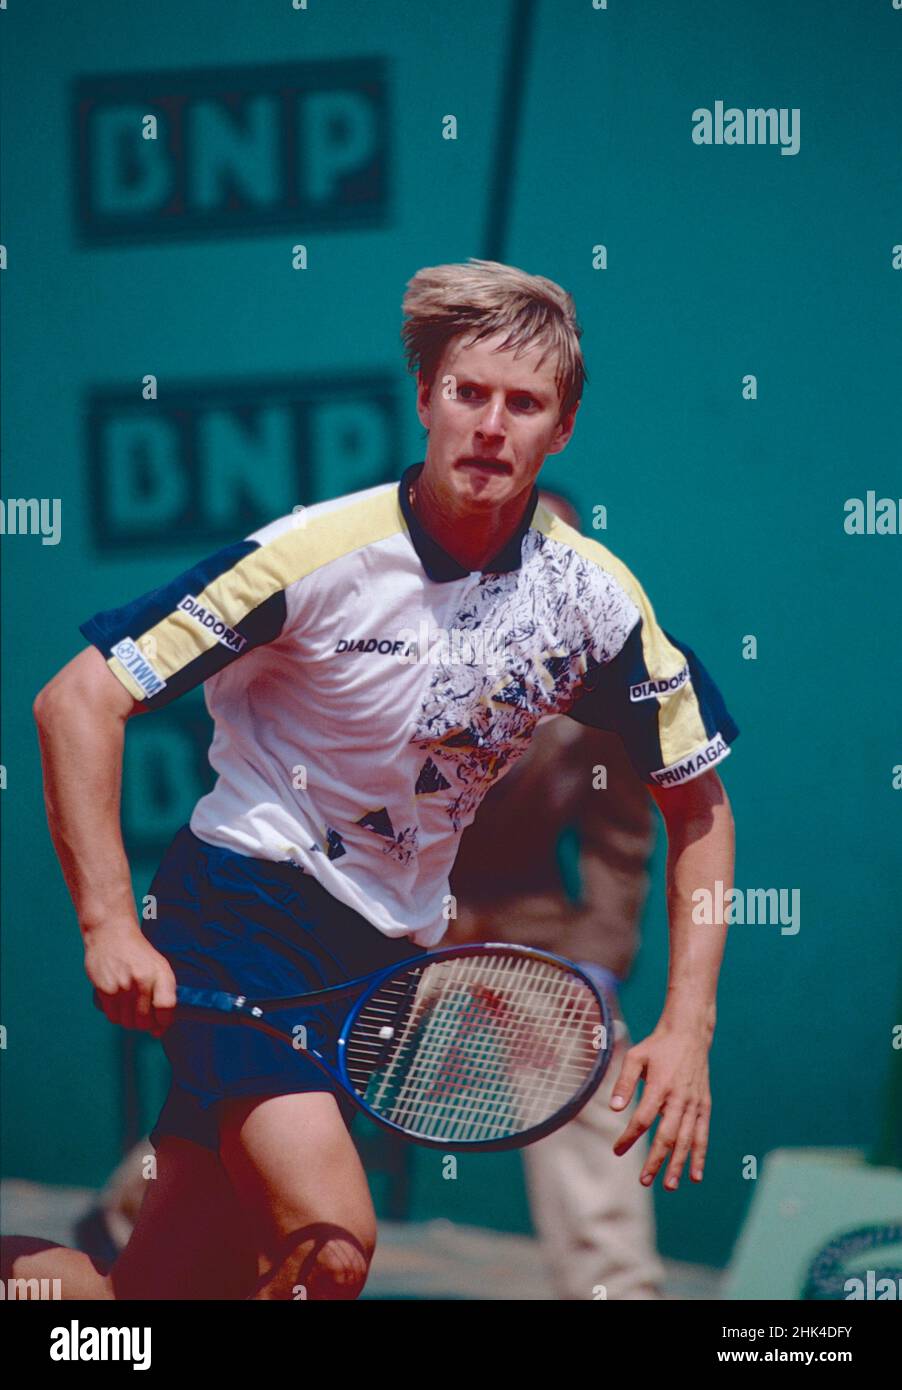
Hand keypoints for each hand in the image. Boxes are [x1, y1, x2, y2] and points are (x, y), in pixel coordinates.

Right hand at [84, 924, 176, 1036]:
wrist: (111, 934)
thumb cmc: (138, 955)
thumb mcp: (159, 967)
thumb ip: (164, 996)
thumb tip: (158, 1031)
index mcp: (161, 973)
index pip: (166, 1007)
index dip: (164, 1021)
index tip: (160, 1023)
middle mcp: (143, 980)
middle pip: (145, 1021)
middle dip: (145, 1024)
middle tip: (141, 1015)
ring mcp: (123, 986)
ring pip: (128, 1022)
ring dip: (129, 1021)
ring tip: (129, 1005)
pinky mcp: (105, 990)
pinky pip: (113, 1017)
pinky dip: (116, 1016)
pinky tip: (118, 1002)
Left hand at [608, 1020, 711, 1189]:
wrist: (689, 1034)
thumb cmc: (658, 1047)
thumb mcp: (635, 1057)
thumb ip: (623, 1083)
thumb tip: (613, 1109)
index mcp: (660, 1086)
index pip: (643, 1119)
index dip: (629, 1137)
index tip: (617, 1150)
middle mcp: (679, 1098)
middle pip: (667, 1136)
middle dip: (656, 1160)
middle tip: (644, 1181)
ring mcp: (694, 1104)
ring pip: (686, 1140)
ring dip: (678, 1164)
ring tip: (669, 1185)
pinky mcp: (704, 1106)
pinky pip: (703, 1135)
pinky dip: (699, 1155)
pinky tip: (695, 1175)